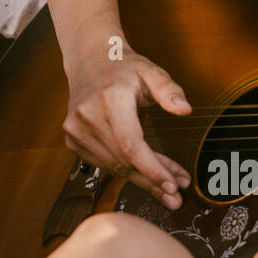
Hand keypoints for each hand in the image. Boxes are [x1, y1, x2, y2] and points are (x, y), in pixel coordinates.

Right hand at [63, 47, 191, 208]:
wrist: (89, 61)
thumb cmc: (124, 67)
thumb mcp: (151, 72)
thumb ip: (169, 90)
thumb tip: (185, 109)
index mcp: (110, 98)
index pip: (131, 144)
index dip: (152, 169)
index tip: (173, 185)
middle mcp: (87, 115)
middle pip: (124, 160)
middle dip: (153, 180)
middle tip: (177, 196)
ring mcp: (76, 129)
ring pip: (114, 166)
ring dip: (142, 179)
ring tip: (167, 186)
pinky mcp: (72, 139)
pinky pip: (102, 164)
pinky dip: (124, 171)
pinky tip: (143, 174)